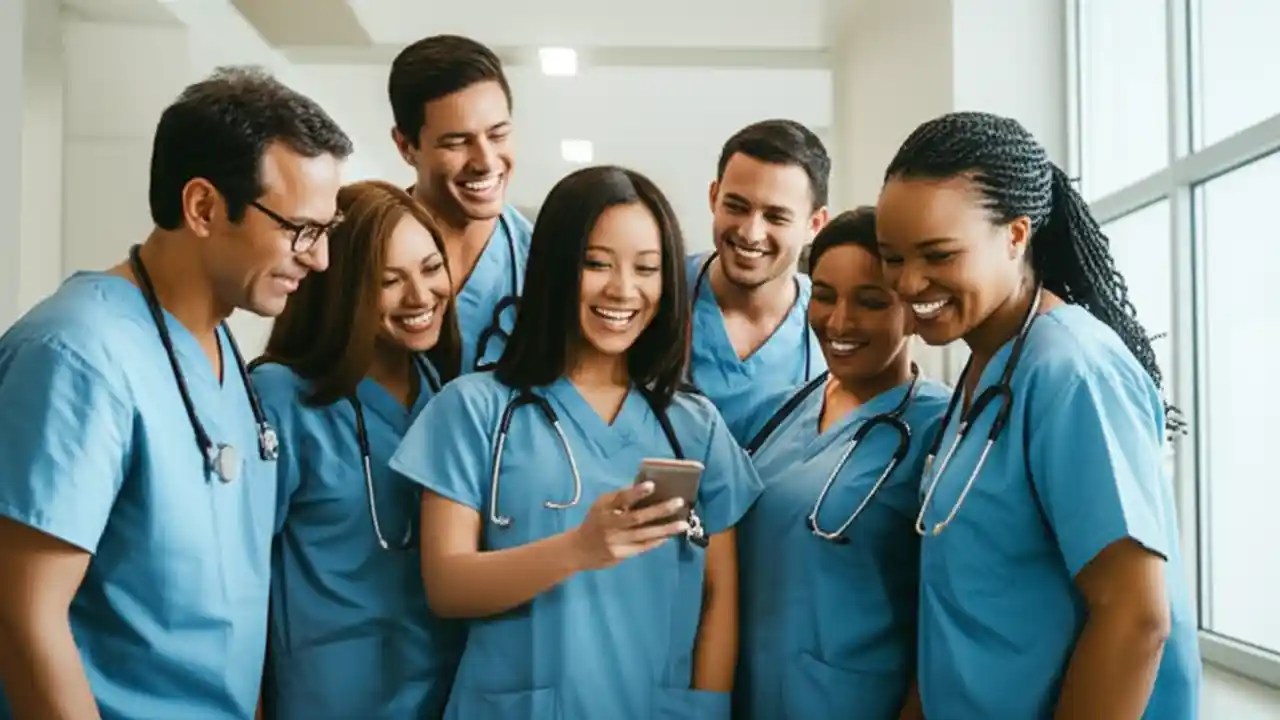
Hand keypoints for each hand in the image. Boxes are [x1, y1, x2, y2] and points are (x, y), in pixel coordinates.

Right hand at [569, 481, 688, 570]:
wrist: (578, 550)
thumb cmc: (595, 522)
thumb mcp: (601, 506)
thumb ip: (619, 498)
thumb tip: (646, 487)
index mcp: (603, 509)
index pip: (620, 498)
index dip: (636, 492)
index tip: (652, 485)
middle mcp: (609, 525)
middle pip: (637, 518)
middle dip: (659, 510)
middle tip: (678, 502)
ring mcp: (616, 542)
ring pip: (644, 535)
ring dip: (665, 529)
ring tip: (683, 524)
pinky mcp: (621, 555)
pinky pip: (643, 547)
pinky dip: (657, 540)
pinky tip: (670, 535)